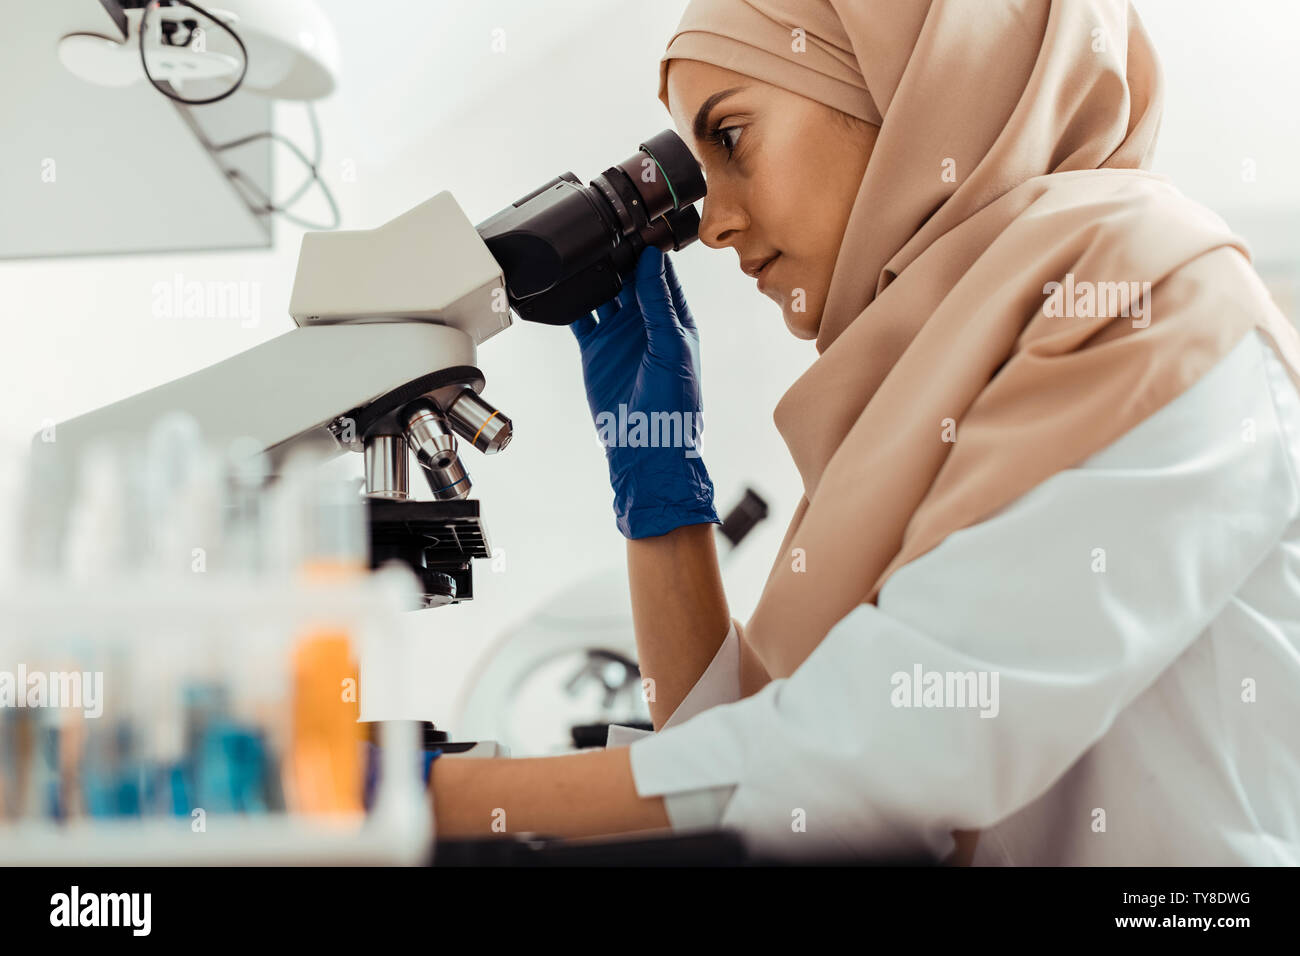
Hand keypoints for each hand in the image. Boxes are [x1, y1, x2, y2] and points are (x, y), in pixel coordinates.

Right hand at [570, 246, 719, 538]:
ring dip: (594, 275)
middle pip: (628, 278)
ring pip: (604, 293)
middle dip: (617, 256)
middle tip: (600, 229)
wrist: (646, 447)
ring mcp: (619, 335)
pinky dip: (572, 303)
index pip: (660, 275)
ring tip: (580, 250)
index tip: (636, 223)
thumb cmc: (674, 403)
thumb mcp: (671, 346)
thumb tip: (651, 260)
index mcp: (673, 319)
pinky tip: (562, 286)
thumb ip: (658, 304)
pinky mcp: (596, 350)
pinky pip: (582, 319)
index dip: (649, 251)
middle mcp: (645, 323)